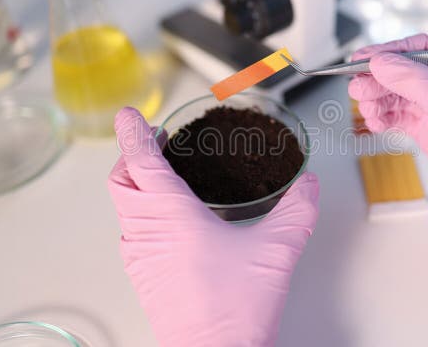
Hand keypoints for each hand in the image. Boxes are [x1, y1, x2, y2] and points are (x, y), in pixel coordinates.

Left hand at [107, 107, 318, 345]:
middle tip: (151, 144)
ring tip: (161, 176)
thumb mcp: (275, 252)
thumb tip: (306, 186)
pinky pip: (132, 232)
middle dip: (131, 156)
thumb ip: (296, 212)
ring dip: (135, 184)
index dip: (133, 133)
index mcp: (170, 216)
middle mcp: (147, 233)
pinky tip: (170, 220)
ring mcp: (141, 258)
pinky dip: (141, 212)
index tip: (128, 115)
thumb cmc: (232, 311)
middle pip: (121, 181)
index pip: (140, 161)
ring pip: (124, 208)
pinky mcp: (144, 278)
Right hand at [348, 34, 427, 256]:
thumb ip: (414, 82)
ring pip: (400, 96)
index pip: (422, 50)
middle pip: (406, 73)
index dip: (391, 52)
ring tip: (365, 109)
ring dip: (379, 100)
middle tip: (357, 87)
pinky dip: (385, 118)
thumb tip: (382, 62)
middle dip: (380, 79)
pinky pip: (401, 118)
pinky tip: (376, 122)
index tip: (363, 59)